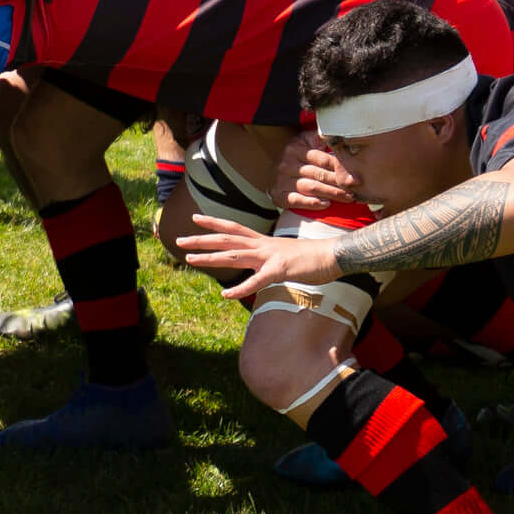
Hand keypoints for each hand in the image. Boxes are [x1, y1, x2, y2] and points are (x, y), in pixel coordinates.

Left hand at [176, 216, 339, 298]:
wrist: (334, 255)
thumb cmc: (312, 257)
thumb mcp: (284, 256)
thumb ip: (269, 261)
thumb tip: (261, 268)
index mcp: (263, 241)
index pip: (234, 228)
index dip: (214, 222)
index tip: (196, 219)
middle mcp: (263, 245)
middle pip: (227, 238)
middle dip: (201, 239)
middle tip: (179, 240)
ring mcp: (270, 256)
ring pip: (234, 255)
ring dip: (211, 258)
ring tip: (190, 261)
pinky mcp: (280, 270)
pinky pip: (257, 281)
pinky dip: (240, 288)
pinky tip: (226, 295)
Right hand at [277, 135, 359, 216]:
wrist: (272, 171)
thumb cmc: (297, 156)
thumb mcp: (304, 141)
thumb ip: (320, 138)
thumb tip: (339, 134)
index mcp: (295, 148)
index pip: (322, 158)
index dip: (340, 167)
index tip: (356, 175)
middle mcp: (286, 163)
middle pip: (319, 174)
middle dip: (339, 182)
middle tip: (355, 188)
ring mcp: (281, 180)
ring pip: (311, 187)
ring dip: (331, 193)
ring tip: (348, 197)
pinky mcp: (278, 195)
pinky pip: (296, 200)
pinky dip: (311, 203)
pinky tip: (326, 204)